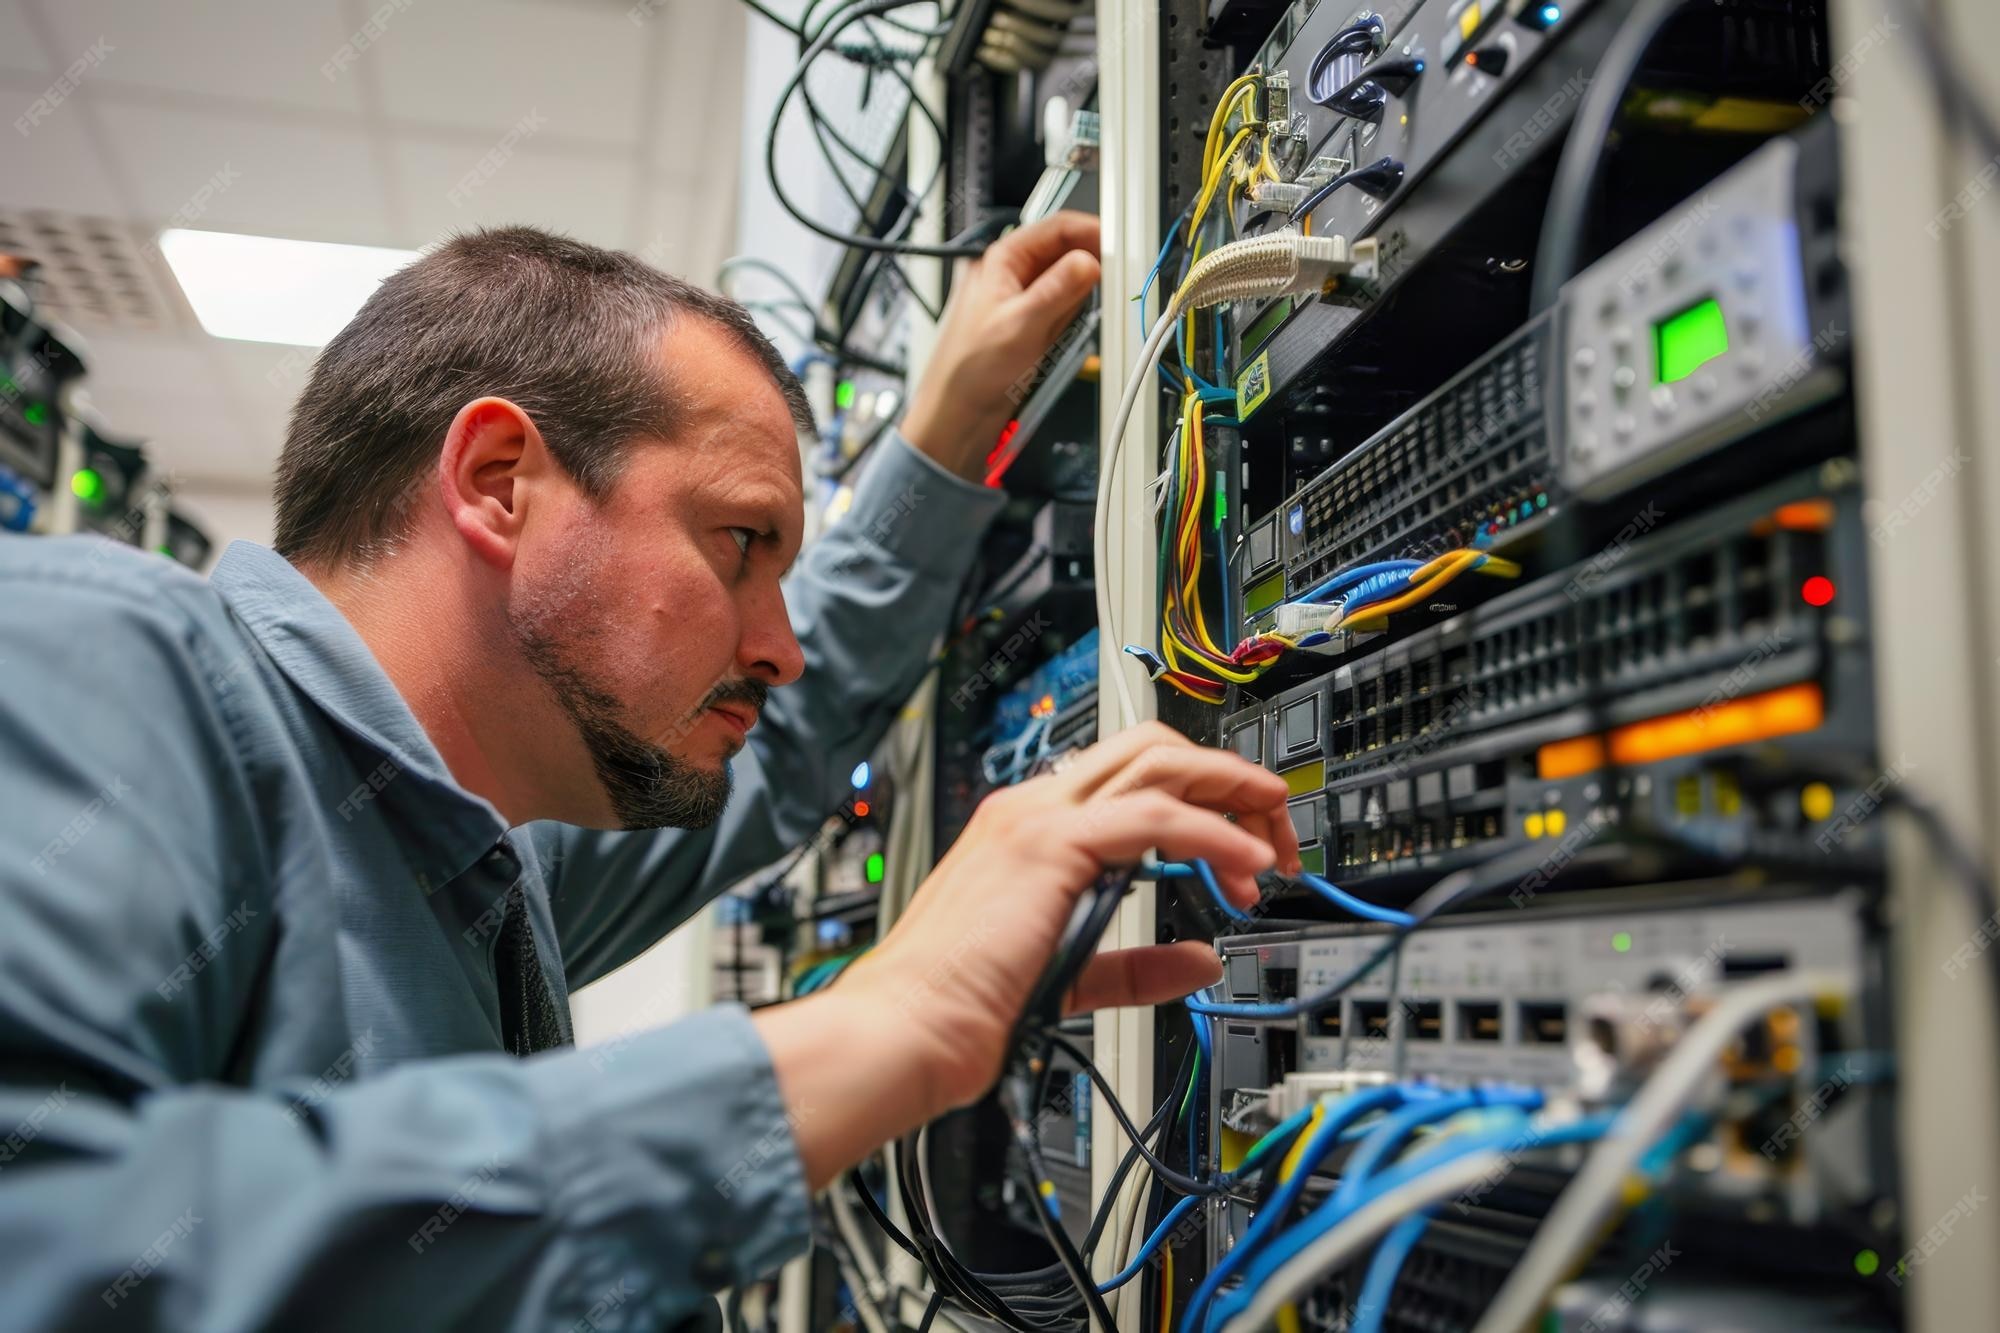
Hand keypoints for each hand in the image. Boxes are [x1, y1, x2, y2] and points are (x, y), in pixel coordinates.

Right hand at [754, 723, 1300, 1187]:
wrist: (906, 1027)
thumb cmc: (963, 1008)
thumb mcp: (1075, 974)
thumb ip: (1137, 963)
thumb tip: (1201, 959)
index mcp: (1030, 828)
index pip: (1131, 776)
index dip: (1202, 797)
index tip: (1247, 848)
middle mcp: (1033, 807)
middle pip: (1153, 748)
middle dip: (1228, 778)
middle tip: (1276, 828)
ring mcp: (1038, 819)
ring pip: (1159, 762)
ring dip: (1231, 795)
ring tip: (1273, 843)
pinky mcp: (1050, 845)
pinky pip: (1154, 816)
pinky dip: (1212, 835)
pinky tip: (1243, 865)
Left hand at [900, 211, 1100, 479]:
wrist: (957, 413)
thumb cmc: (970, 369)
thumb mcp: (1022, 324)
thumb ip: (1059, 290)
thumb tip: (1089, 262)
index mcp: (1003, 260)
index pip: (1055, 229)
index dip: (1090, 231)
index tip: (1119, 244)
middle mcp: (1013, 275)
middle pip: (1065, 253)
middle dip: (1092, 263)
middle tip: (1120, 276)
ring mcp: (1023, 301)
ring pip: (1068, 282)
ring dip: (1086, 292)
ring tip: (1101, 303)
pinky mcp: (1031, 326)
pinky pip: (1063, 310)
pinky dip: (1076, 315)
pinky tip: (1079, 327)